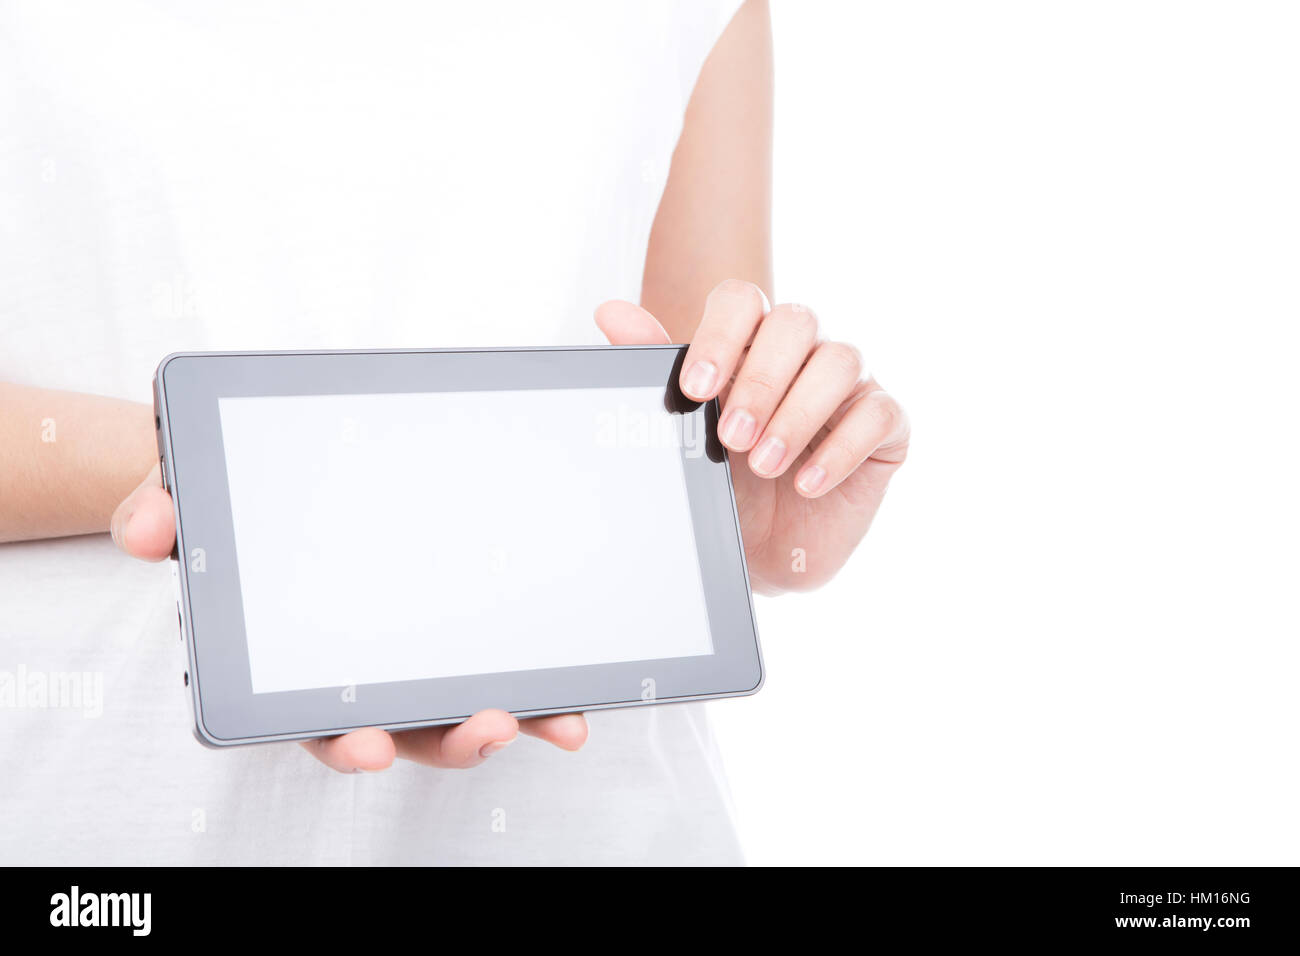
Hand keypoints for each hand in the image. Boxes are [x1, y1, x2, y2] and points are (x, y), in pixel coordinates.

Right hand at [111, 467, 587, 771]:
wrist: (283, 464)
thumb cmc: (238, 495)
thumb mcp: (190, 490)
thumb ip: (163, 506)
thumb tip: (143, 530)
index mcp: (292, 659)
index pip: (312, 719)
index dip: (342, 743)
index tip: (368, 747)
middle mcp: (358, 672)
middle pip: (405, 731)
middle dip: (447, 740)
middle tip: (486, 727)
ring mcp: (416, 654)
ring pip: (462, 710)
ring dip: (506, 722)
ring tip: (548, 718)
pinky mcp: (464, 626)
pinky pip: (502, 667)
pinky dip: (541, 688)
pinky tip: (575, 696)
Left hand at [597, 280, 908, 593]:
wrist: (760, 551)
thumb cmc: (725, 482)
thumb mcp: (687, 429)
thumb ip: (658, 366)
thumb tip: (612, 312)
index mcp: (752, 341)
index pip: (743, 300)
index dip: (720, 336)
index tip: (694, 390)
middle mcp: (805, 353)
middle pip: (796, 322)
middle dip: (759, 382)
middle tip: (732, 438)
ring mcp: (850, 385)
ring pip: (841, 361)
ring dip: (797, 415)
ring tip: (765, 466)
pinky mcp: (886, 424)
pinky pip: (879, 413)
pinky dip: (842, 449)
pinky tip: (808, 485)